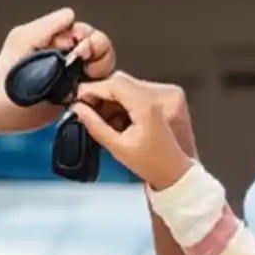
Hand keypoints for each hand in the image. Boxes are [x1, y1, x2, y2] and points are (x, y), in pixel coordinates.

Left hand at [0, 8, 115, 131]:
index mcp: (59, 42)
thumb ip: (48, 24)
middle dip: (97, 48)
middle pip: (102, 47)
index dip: (87, 35)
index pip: (87, 32)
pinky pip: (100, 90)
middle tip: (82, 55)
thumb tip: (71, 15)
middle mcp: (71, 58)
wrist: (2, 105)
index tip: (78, 41)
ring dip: (100, 66)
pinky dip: (98, 87)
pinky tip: (83, 88)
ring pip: (105, 68)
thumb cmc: (6, 72)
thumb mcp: (24, 37)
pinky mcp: (78, 98)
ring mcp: (76, 79)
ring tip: (85, 72)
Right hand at [70, 72, 194, 189]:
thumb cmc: (153, 164)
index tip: (79, 97)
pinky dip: (124, 101)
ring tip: (104, 118)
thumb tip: (79, 109)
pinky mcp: (165, 98)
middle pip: (121, 82)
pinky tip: (119, 117)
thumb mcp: (117, 147)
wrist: (175, 172)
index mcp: (148, 106)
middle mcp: (159, 96)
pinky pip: (137, 91)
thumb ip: (95, 125)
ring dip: (112, 98)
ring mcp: (165, 95)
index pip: (115, 84)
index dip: (93, 88)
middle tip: (87, 109)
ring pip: (128, 85)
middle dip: (101, 94)